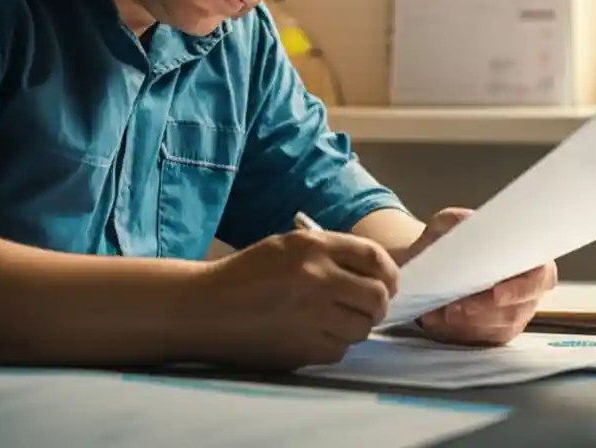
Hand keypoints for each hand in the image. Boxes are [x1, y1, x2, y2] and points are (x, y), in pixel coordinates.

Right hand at [197, 228, 398, 369]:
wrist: (206, 307)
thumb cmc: (247, 273)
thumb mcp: (288, 246)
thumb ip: (330, 253)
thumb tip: (375, 272)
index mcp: (313, 246)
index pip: (374, 256)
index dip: (389, 272)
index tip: (387, 282)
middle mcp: (317, 278)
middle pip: (377, 296)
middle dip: (378, 304)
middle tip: (367, 307)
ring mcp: (311, 315)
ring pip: (362, 328)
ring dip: (355, 326)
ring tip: (334, 321)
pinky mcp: (302, 347)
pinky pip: (339, 350)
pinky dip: (333, 345)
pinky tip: (312, 335)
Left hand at [406, 207, 558, 345]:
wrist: (428, 266)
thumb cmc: (448, 242)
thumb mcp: (448, 223)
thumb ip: (457, 221)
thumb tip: (463, 225)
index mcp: (528, 258)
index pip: (541, 277)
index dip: (523, 289)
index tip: (496, 294)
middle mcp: (527, 289)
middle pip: (518, 310)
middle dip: (486, 312)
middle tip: (456, 308)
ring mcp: (514, 313)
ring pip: (501, 328)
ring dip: (470, 324)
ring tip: (441, 313)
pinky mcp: (496, 331)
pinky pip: (485, 339)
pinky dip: (460, 332)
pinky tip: (438, 320)